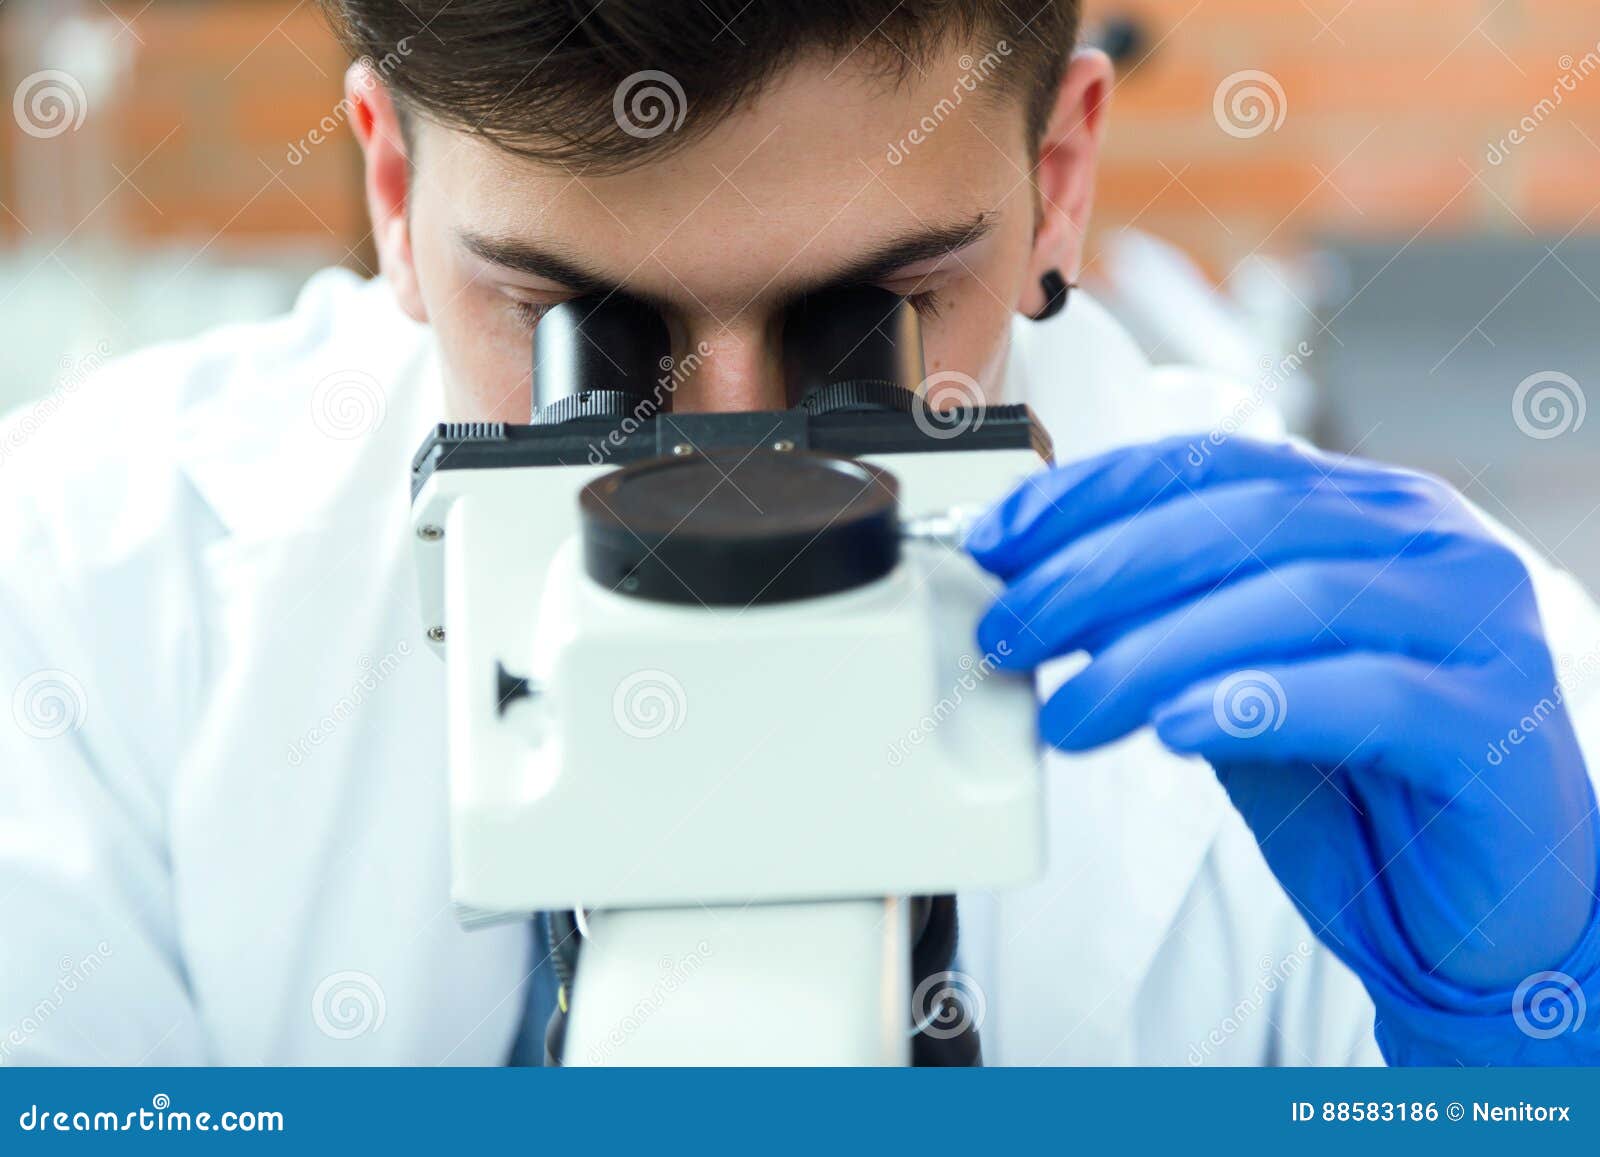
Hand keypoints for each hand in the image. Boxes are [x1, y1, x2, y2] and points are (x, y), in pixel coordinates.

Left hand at [966, 435, 1599, 1062]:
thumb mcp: (1235, 684)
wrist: (1473, 910)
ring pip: (1295, 596)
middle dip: (1099, 571)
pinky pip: (1366, 692)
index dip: (1091, 494)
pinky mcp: (1493, 723)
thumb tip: (1040, 592)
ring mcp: (1474, 625)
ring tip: (1067, 714)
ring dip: (1153, 652)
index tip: (996, 541)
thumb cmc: (1350, 785)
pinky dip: (1258, 702)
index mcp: (1361, 510)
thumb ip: (1165, 625)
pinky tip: (1176, 729)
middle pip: (1242, 520)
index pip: (1212, 466)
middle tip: (1009, 632)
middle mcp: (1426, 542)